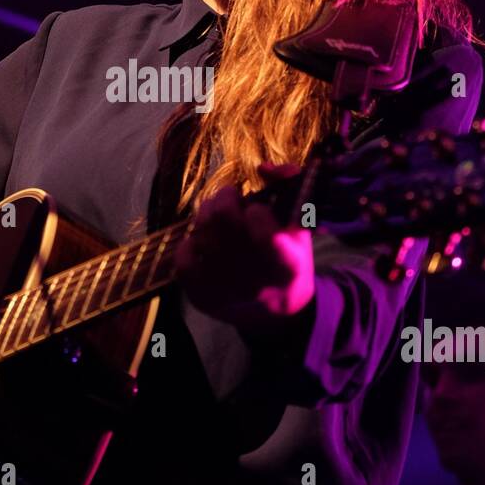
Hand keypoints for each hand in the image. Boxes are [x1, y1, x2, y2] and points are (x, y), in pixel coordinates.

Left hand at [173, 162, 314, 333]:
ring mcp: (225, 291)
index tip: (258, 209)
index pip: (265, 234)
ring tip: (216, 213)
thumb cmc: (289, 264)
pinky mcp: (202, 298)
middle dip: (225, 197)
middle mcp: (254, 281)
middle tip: (230, 195)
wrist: (275, 316)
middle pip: (224, 220)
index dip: (257, 211)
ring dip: (206, 213)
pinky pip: (183, 257)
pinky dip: (191, 242)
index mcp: (287, 266)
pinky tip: (203, 240)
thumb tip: (265, 167)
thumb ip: (291, 191)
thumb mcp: (301, 230)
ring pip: (201, 232)